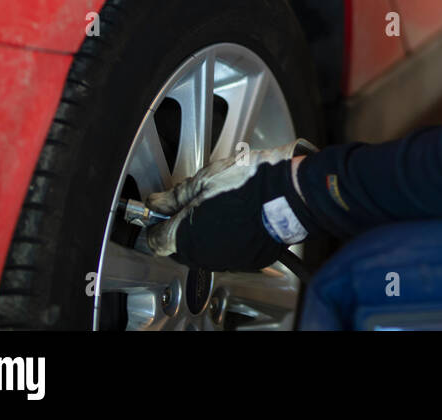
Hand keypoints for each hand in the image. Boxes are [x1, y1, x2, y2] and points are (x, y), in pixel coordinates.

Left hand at [144, 139, 320, 270]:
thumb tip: (156, 203)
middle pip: (179, 246)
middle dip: (181, 227)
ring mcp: (225, 260)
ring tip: (221, 208)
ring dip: (205, 233)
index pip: (155, 241)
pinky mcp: (246, 261)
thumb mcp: (204, 180)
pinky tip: (237, 218)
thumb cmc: (248, 183)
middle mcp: (202, 254)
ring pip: (204, 250)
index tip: (158, 215)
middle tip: (194, 203)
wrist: (288, 193)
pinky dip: (228, 239)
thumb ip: (175, 196)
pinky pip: (227, 252)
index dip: (154, 225)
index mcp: (185, 234)